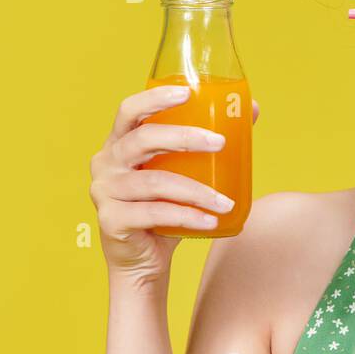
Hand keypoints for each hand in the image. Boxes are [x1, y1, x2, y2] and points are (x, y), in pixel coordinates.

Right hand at [89, 86, 260, 288]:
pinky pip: (153, 214)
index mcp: (119, 143)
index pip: (129, 111)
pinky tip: (210, 221)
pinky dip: (187, 217)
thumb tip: (250, 109)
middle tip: (220, 143)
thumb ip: (208, 142)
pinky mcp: (111, 220)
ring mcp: (104, 192)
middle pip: (143, 140)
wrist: (144, 260)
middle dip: (184, 137)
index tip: (186, 93)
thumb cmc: (166, 208)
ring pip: (155, 182)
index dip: (154, 99)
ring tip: (226, 202)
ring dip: (196, 191)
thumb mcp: (186, 172)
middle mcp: (105, 162)